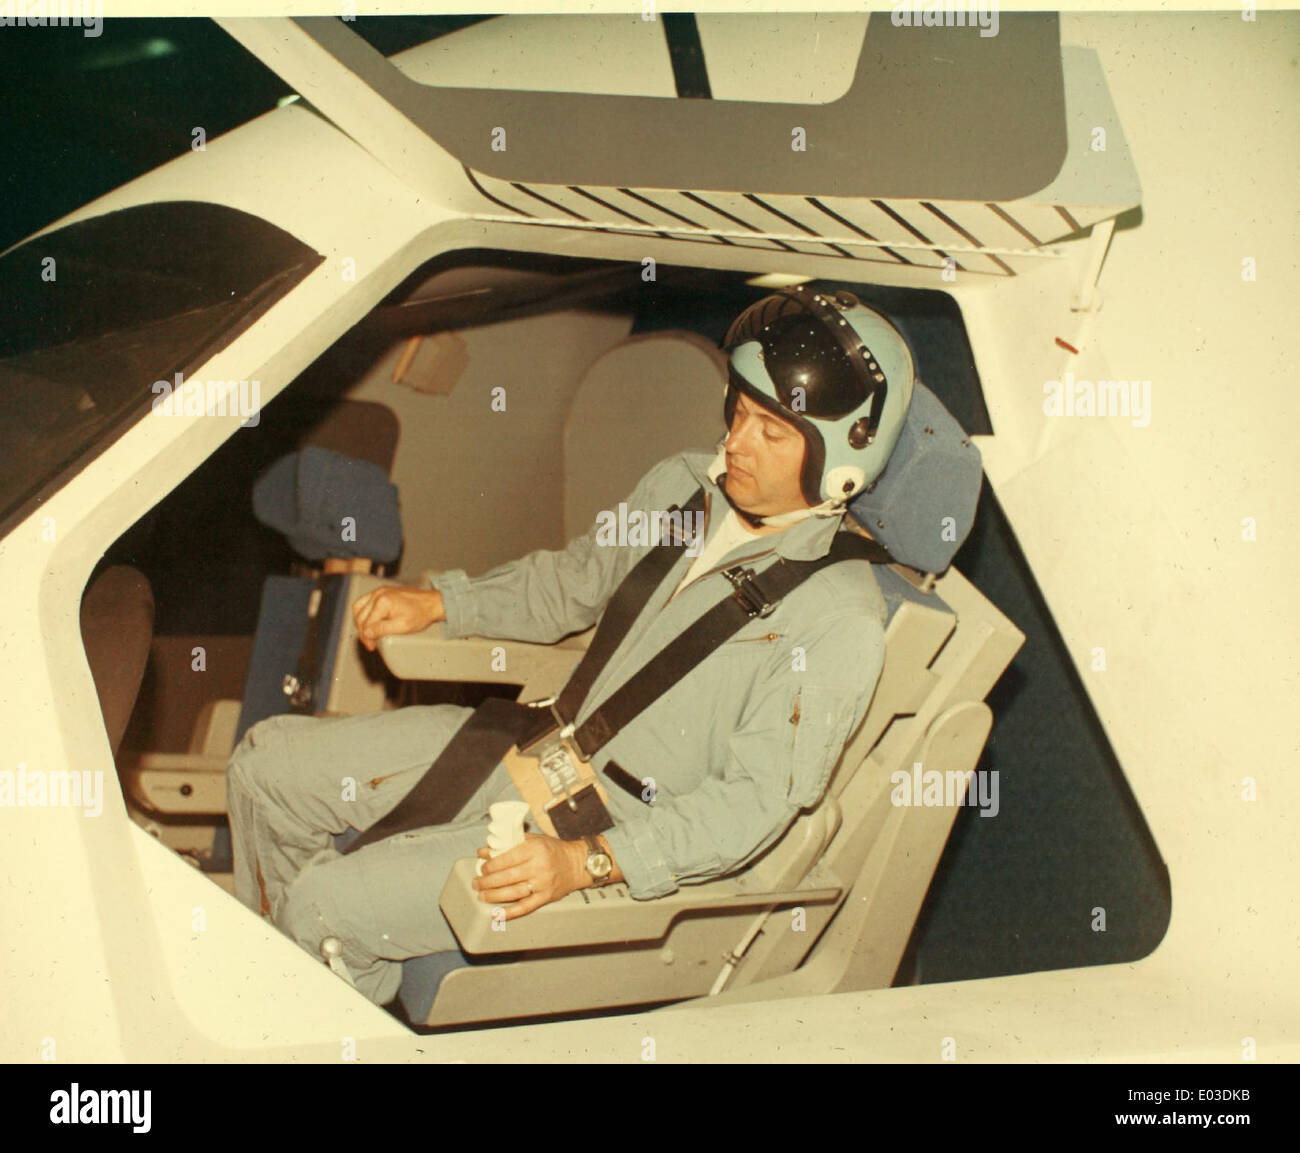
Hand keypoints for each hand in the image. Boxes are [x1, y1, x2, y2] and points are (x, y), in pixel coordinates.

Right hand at [351, 585, 443, 650]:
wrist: (432, 603)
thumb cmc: (420, 613)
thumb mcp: (403, 626)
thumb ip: (383, 629)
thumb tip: (366, 633)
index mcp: (382, 601)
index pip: (366, 623)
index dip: (367, 638)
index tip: (371, 647)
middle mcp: (378, 594)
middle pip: (360, 616)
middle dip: (363, 631)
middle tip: (370, 643)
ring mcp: (379, 591)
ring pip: (359, 607)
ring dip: (360, 621)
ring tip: (367, 633)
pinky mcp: (382, 591)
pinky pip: (365, 601)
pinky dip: (364, 612)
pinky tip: (368, 620)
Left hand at [472, 834, 587, 919]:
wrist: (577, 864)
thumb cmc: (553, 850)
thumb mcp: (534, 840)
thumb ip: (510, 843)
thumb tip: (485, 851)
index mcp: (535, 849)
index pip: (506, 858)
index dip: (491, 865)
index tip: (482, 867)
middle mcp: (539, 867)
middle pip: (507, 877)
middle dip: (487, 881)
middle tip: (476, 883)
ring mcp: (543, 884)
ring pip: (513, 892)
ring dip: (493, 895)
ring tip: (481, 895)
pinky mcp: (545, 897)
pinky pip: (525, 907)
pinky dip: (509, 912)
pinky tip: (496, 914)